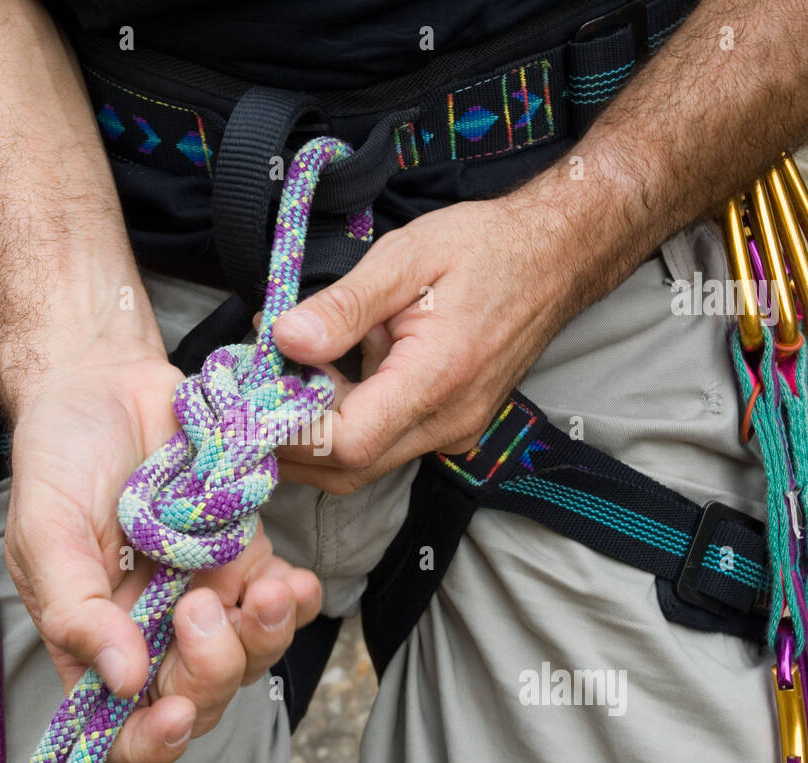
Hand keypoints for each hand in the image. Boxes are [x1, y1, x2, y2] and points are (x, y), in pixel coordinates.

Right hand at [4, 343, 319, 762]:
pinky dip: (297, 601)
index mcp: (93, 640)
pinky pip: (284, 602)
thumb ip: (76, 609)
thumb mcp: (46, 531)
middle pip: (200, 695)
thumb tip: (122, 682)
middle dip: (213, 669)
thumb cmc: (60, 457)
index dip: (154, 738)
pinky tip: (293, 580)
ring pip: (251, 655)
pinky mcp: (243, 557)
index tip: (179, 711)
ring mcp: (204, 596)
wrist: (105, 384)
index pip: (123, 727)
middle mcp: (151, 632)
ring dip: (266, 635)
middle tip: (202, 606)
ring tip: (266, 588)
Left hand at [270, 191, 580, 493]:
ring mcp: (451, 434)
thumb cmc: (483, 248)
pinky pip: (383, 446)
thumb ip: (343, 305)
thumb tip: (283, 338)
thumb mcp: (405, 257)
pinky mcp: (449, 429)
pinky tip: (328, 376)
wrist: (553, 257)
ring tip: (291, 371)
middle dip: (292, 437)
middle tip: (259, 385)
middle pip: (347, 468)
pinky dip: (343, 422)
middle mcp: (447, 422)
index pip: (348, 443)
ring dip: (315, 432)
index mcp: (438, 378)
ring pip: (361, 463)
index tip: (255, 394)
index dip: (291, 431)